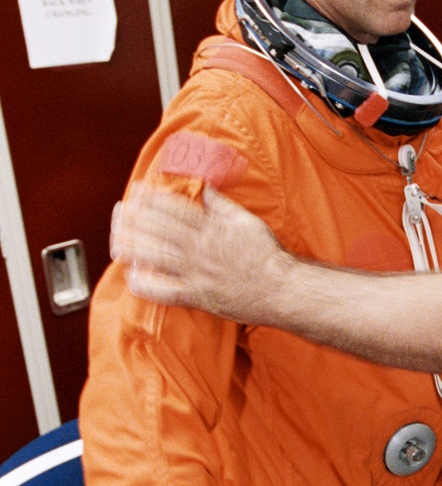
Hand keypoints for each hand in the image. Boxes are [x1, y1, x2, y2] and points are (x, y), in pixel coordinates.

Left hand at [113, 182, 291, 322]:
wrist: (281, 290)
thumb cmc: (267, 255)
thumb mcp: (246, 221)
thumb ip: (221, 205)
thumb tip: (204, 189)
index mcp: (211, 228)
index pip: (174, 208)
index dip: (152, 198)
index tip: (137, 191)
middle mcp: (200, 249)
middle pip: (159, 230)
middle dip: (136, 218)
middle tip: (120, 212)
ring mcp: (196, 274)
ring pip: (156, 257)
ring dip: (133, 246)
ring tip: (116, 239)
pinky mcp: (197, 296)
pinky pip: (165, 292)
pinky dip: (146, 285)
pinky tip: (132, 276)